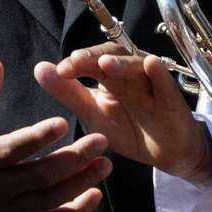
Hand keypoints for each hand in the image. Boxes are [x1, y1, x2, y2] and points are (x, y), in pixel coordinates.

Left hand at [34, 43, 211, 181]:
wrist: (164, 154)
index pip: (90, 62)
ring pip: (137, 66)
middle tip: (77, 59)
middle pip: (112, 57)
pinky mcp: (171, 99)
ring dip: (121, 64)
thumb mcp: (93, 114)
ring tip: (105, 64)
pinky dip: (159, 73)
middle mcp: (129, 74)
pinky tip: (151, 64)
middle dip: (94, 57)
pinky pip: (166, 83)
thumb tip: (40, 68)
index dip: (76, 63)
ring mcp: (151, 84)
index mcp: (108, 76)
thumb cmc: (128, 129)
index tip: (59, 70)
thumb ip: (68, 93)